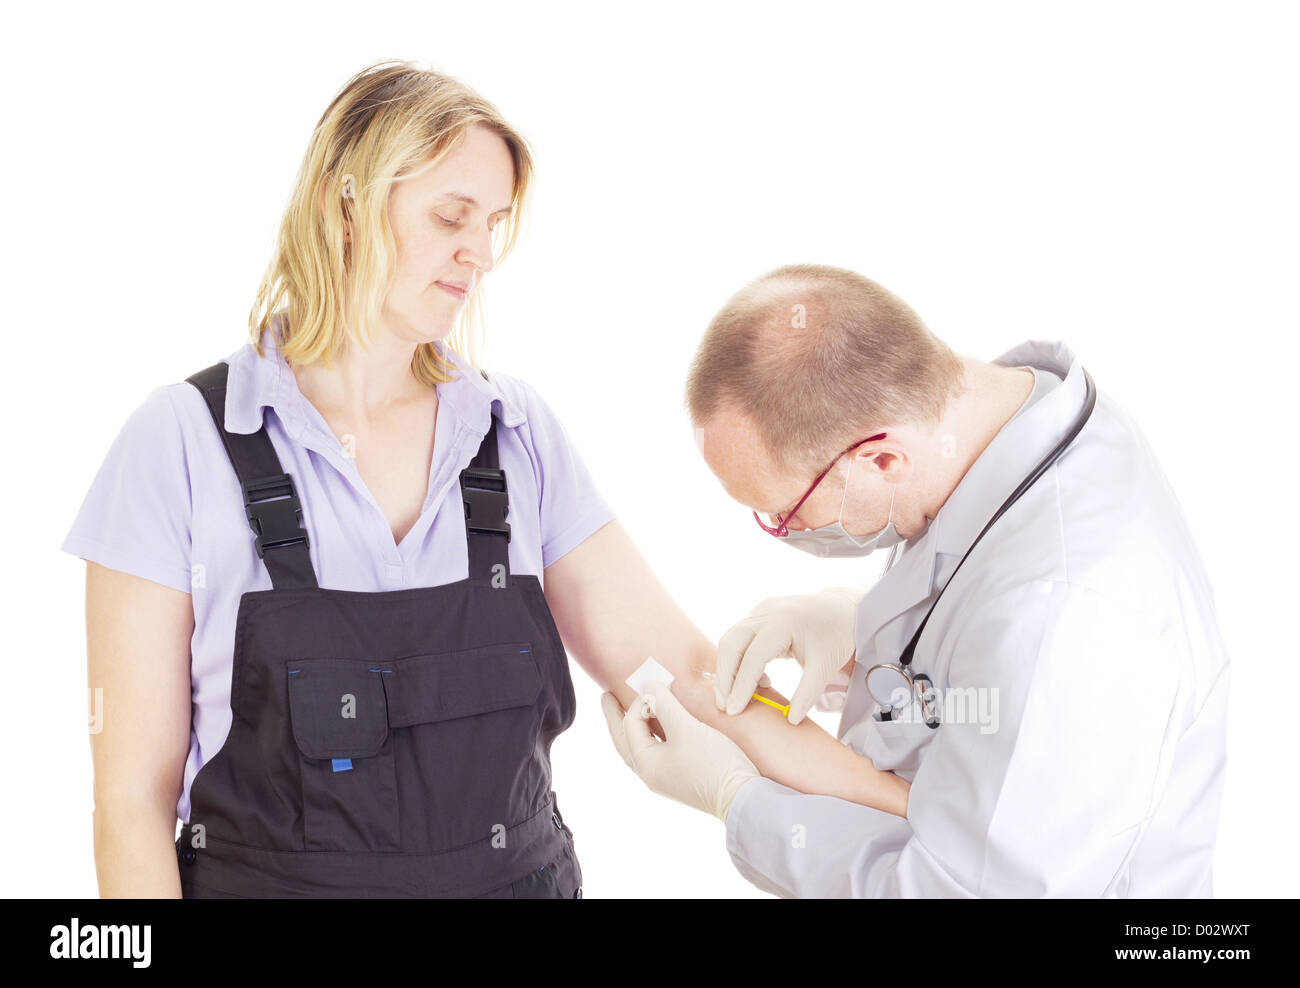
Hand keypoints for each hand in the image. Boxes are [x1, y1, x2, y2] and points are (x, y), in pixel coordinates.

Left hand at [601, 680, 758, 822]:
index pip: (631, 724)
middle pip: (625, 740)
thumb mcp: (686, 728)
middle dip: (616, 717)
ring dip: (634, 726)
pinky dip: (652, 735)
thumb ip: (664, 704)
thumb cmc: (712, 763)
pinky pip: (656, 750)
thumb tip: (648, 686)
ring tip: (630, 709)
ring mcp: (666, 776)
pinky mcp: (682, 776)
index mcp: (645, 763)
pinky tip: (659, 727)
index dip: (640, 700)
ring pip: (640, 746)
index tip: (654, 684)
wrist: (743, 797)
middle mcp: (651, 772)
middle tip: (606, 696)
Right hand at [715, 587, 861, 723]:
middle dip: (724, 677)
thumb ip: (808, 693)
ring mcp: (759, 611)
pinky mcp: (758, 615)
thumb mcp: (826, 666)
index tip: (734, 711)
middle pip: (730, 643)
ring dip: (726, 669)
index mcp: (784, 621)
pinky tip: (751, 683)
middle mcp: (766, 611)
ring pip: (729, 640)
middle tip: (724, 706)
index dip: (741, 686)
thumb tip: (791, 720)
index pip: (753, 656)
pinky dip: (736, 661)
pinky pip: (738, 638)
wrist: (842, 609)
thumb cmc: (835, 636)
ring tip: (731, 698)